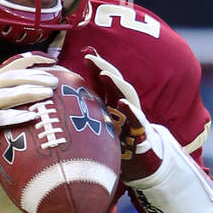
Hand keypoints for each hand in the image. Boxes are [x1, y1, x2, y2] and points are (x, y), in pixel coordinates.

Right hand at [0, 53, 56, 192]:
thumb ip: (8, 90)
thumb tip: (37, 87)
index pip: (16, 63)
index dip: (35, 60)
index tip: (53, 62)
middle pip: (15, 77)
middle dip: (37, 77)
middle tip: (55, 82)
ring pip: (11, 94)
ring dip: (31, 92)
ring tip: (48, 93)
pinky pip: (3, 118)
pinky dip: (18, 116)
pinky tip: (32, 116)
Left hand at [84, 48, 163, 181]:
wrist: (140, 160)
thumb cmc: (117, 137)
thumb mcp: (101, 119)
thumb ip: (90, 102)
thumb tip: (71, 86)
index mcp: (113, 100)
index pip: (103, 78)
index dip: (95, 64)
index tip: (83, 52)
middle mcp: (124, 103)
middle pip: (114, 80)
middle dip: (103, 66)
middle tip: (89, 57)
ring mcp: (133, 115)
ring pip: (126, 94)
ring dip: (115, 82)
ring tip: (103, 73)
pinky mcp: (140, 130)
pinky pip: (137, 119)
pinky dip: (130, 110)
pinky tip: (123, 104)